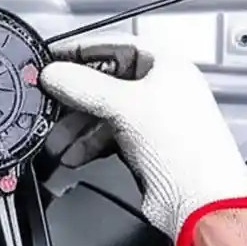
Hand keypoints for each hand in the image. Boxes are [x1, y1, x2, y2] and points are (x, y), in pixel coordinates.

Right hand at [40, 33, 246, 245]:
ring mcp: (152, 118)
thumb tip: (52, 72)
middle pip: (104, 82)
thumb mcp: (124, 105)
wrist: (200, 200)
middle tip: (46, 104)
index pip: (115, 45)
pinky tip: (73, 155)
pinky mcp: (145, 146)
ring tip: (55, 141)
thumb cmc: (180, 145)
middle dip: (73, 98)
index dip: (80, 51)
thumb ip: (83, 86)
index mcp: (166, 65)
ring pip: (103, 113)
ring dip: (76, 128)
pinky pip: (108, 137)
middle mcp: (160, 88)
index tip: (51, 59)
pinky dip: (88, 145)